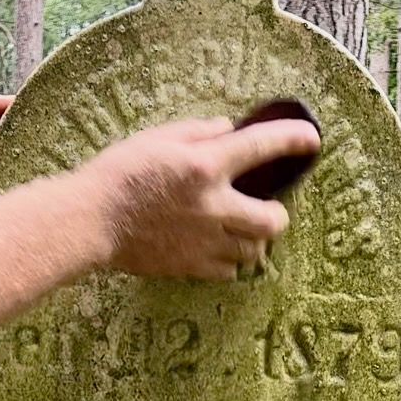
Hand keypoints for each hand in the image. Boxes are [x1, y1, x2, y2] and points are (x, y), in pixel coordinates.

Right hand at [80, 117, 321, 280]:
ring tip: (241, 230)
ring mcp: (205, 241)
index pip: (262, 147)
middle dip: (279, 214)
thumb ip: (199, 132)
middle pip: (273, 219)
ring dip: (254, 239)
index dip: (293, 139)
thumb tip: (229, 129)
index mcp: (205, 166)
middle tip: (269, 208)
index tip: (312, 139)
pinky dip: (231, 262)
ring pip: (253, 250)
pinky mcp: (191, 266)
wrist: (89, 220)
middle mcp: (214, 206)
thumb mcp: (157, 138)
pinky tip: (218, 249)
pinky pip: (229, 272)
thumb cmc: (118, 173)